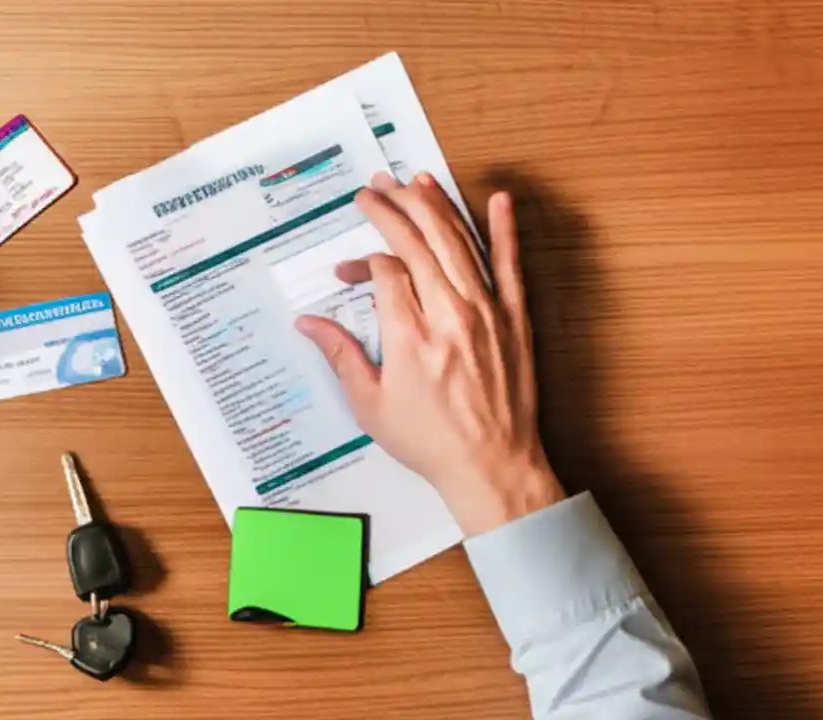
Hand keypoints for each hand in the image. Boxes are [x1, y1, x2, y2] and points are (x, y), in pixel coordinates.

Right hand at [296, 172, 563, 535]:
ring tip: (415, 180)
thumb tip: (307, 324)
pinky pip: (509, 265)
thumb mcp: (370, 405)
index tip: (352, 269)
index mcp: (409, 337)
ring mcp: (486, 313)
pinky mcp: (514, 319)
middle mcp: (448, 315)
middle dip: (392, 209)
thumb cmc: (430, 441)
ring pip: (458, 243)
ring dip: (435, 206)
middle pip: (418, 243)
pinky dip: (504, 230)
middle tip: (374, 190)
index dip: (364, 261)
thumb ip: (340, 355)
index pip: (386, 271)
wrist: (493, 466)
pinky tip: (498, 200)